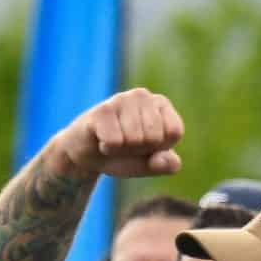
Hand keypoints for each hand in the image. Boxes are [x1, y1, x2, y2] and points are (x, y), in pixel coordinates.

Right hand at [56, 88, 184, 180]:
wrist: (87, 155)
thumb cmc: (123, 155)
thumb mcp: (148, 164)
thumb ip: (165, 165)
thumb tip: (172, 162)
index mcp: (161, 105)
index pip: (174, 132)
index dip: (160, 147)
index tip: (145, 145)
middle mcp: (143, 95)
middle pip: (154, 137)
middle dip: (139, 150)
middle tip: (125, 145)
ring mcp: (122, 99)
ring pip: (135, 139)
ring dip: (123, 150)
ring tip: (114, 142)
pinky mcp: (102, 110)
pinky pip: (115, 141)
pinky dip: (109, 149)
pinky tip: (102, 141)